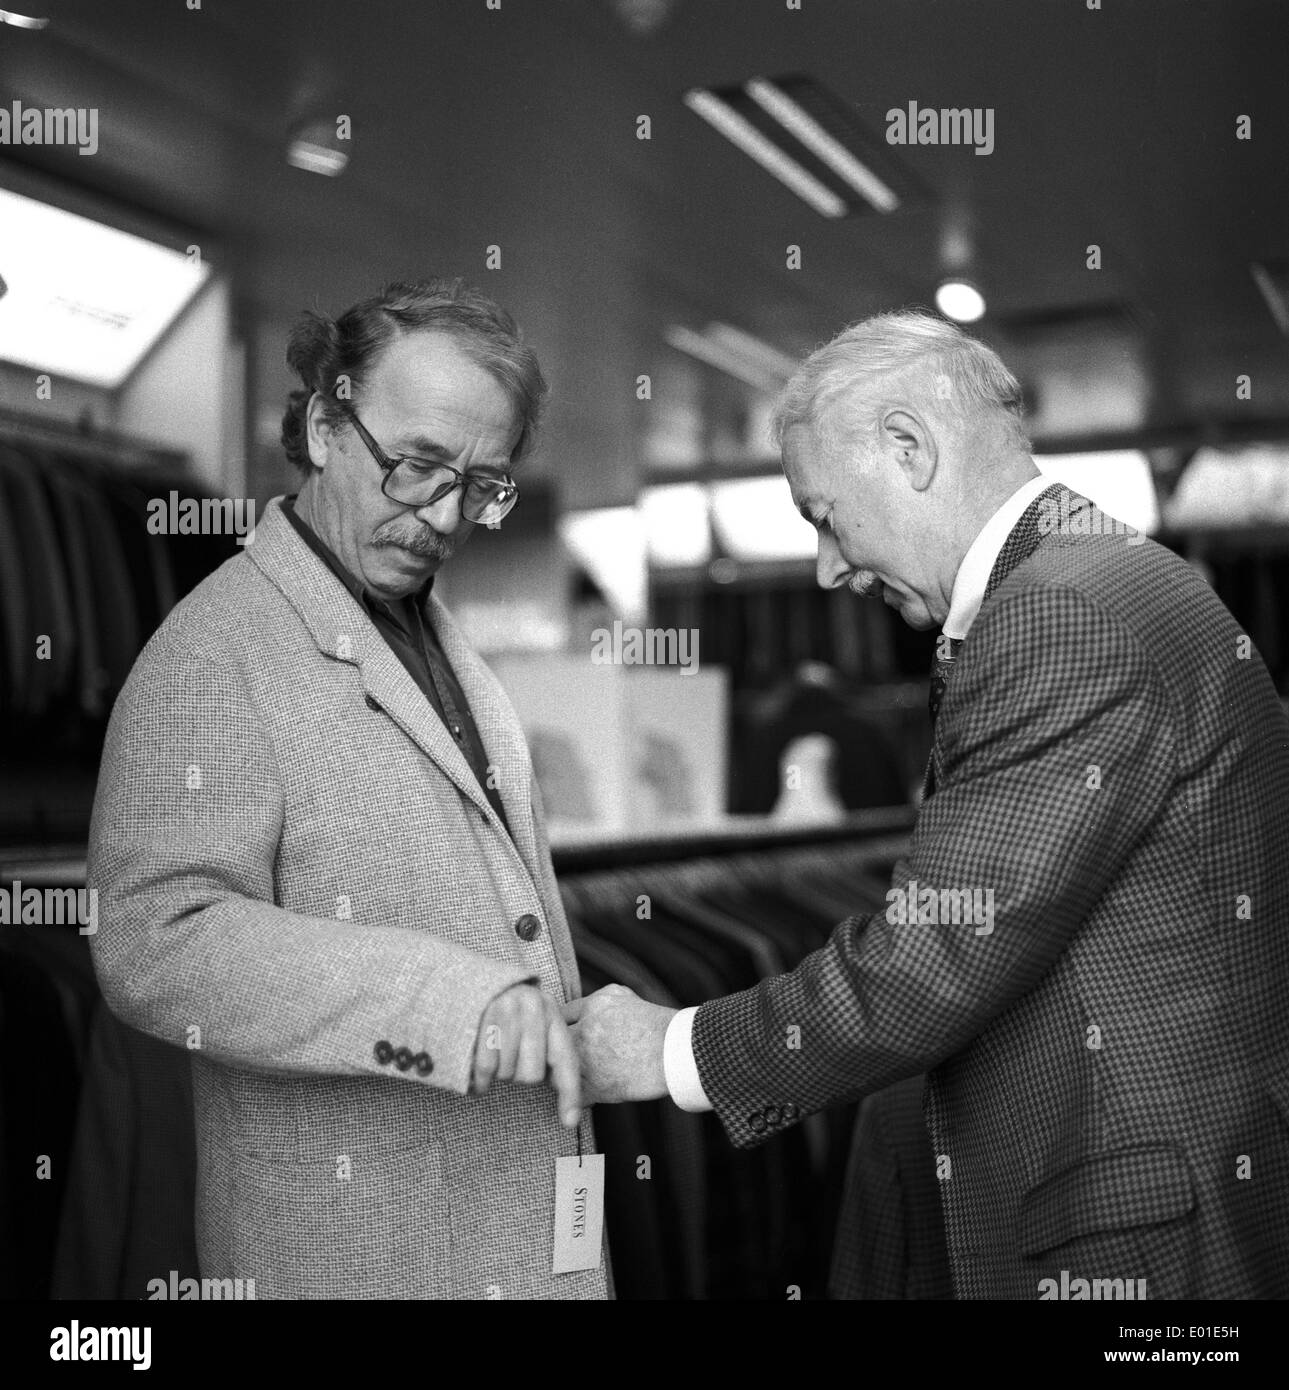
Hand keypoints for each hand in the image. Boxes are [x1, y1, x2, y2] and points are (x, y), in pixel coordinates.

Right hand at [472, 984, 581, 1127]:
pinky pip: (484, 1069)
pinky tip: (480, 1075)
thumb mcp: (541, 1026)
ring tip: (497, 1052)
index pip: (565, 1061)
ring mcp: (506, 1011)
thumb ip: (555, 1059)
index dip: (569, 1095)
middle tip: (513, 1058)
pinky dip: (481, 1080)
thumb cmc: (517, 1016)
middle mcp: (533, 1009)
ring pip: (507, 1073)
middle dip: (520, 1074)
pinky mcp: (481, 1018)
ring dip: (500, 1073)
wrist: (483, 984)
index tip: (570, 1122)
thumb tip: (571, 1112)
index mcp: (553, 1014)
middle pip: (531, 1075)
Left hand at [562, 984, 675, 1104]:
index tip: (558, 1035)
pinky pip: (574, 1094)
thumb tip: (586, 1008)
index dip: (559, 1027)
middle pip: (552, 1043)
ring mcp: (589, 1058)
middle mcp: (586, 1029)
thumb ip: (601, 1001)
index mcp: (594, 1005)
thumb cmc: (660, 1026)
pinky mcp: (595, 1085)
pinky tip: (586, 1096)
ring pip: (558, 1070)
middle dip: (553, 1052)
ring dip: (563, 1076)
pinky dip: (579, 1097)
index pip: (560, 1014)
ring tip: (569, 1079)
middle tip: (553, 1060)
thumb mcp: (627, 998)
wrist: (678, 1052)